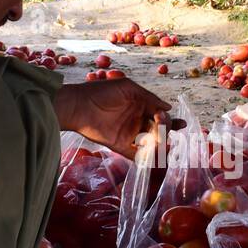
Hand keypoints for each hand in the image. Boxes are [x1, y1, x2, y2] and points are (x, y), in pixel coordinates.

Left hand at [54, 79, 178, 159]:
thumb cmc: (102, 92)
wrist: (79, 105)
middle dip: (165, 131)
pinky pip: (136, 155)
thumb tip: (169, 107)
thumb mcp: (128, 88)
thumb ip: (149, 97)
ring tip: (164, 144)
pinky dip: (146, 159)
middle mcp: (137, 121)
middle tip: (162, 128)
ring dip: (160, 146)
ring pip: (150, 144)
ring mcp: (129, 135)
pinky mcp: (120, 146)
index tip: (163, 118)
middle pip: (159, 131)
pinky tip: (155, 158)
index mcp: (140, 107)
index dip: (168, 119)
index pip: (160, 116)